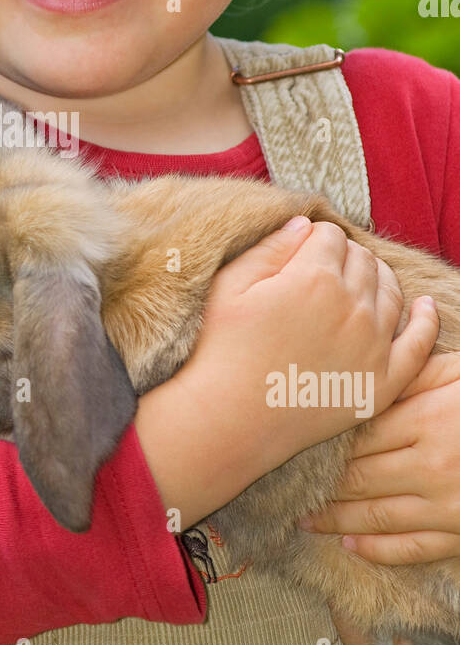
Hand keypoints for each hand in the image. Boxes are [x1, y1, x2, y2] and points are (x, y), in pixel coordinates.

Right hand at [187, 216, 440, 460]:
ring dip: (377, 279)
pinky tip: (424, 307)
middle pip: (363, 260)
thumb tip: (304, 224)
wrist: (228, 420)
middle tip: (320, 273)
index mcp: (313, 277)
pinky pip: (418, 344)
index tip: (299, 254)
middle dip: (344, 257)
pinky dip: (425, 321)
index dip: (314, 240)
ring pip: (391, 293)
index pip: (331, 236)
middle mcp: (352, 307)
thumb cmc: (220, 351)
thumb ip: (270, 248)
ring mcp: (372, 346)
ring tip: (360, 283)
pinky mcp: (381, 383)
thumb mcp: (229, 286)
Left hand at [297, 351, 459, 563]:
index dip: (323, 444)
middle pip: (358, 479)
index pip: (359, 436)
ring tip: (306, 521)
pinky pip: (413, 547)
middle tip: (283, 490)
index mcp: (428, 420)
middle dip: (319, 487)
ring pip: (376, 517)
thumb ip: (413, 375)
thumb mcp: (457, 375)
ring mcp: (448, 504)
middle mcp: (432, 466)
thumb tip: (366, 372)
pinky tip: (352, 545)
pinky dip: (378, 550)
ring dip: (335, 521)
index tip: (294, 446)